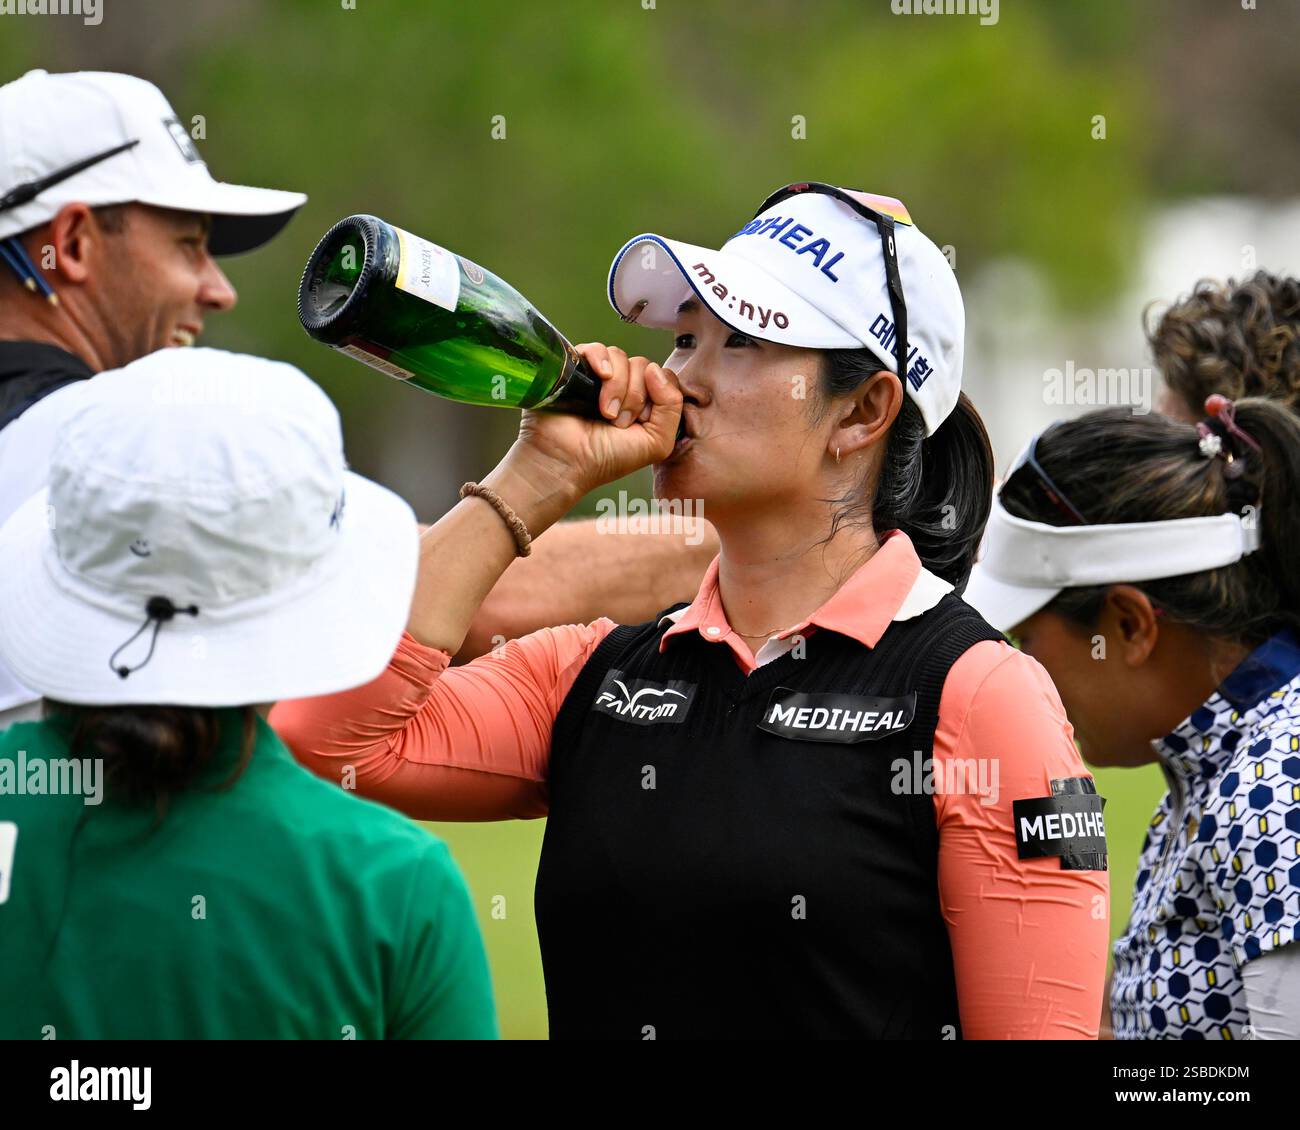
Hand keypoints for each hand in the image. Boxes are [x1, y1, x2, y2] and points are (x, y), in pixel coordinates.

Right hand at [504, 343, 682, 502]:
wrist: (566, 463)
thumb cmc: (607, 459)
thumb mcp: (657, 443)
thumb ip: (673, 408)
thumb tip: (656, 370)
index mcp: (643, 403)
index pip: (664, 377)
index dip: (659, 394)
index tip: (641, 421)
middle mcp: (622, 387)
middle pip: (644, 366)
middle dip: (636, 397)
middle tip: (619, 422)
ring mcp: (598, 377)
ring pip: (622, 357)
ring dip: (618, 387)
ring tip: (605, 413)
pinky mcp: (576, 368)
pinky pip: (597, 348)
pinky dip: (602, 360)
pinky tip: (601, 378)